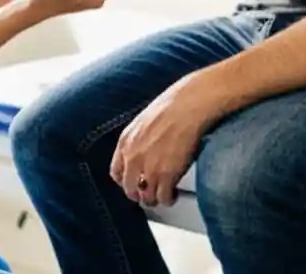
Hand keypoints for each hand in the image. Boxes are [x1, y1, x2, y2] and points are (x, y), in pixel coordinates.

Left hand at [110, 74, 221, 207]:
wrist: (190, 105)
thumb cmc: (173, 105)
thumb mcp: (145, 120)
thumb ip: (139, 139)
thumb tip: (144, 150)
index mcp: (126, 142)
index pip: (116, 172)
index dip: (125, 181)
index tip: (132, 183)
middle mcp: (133, 157)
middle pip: (130, 189)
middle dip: (139, 194)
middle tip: (148, 194)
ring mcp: (149, 168)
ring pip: (147, 197)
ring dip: (155, 199)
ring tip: (163, 196)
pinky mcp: (167, 175)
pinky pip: (164, 197)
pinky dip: (168, 199)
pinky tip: (173, 195)